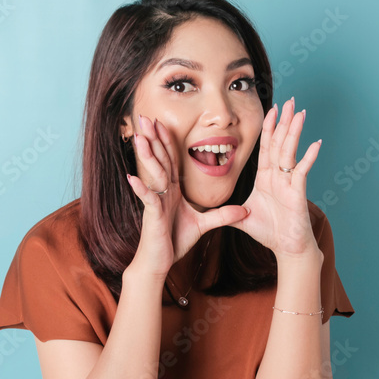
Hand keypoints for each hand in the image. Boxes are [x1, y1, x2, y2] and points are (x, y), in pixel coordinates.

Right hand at [126, 115, 248, 276]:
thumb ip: (222, 216)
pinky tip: (133, 178)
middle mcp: (161, 193)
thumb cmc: (174, 241)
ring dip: (146, 156)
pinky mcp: (151, 217)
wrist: (159, 262)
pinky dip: (141, 190)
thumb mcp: (203, 225)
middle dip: (152, 138)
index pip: (170, 160)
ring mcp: (155, 203)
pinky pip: (148, 200)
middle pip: (158, 160)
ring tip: (140, 138)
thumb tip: (245, 211)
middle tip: (144, 117)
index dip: (167, 141)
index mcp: (171, 191)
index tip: (163, 121)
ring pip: (152, 175)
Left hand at [228, 97, 321, 258]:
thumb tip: (208, 209)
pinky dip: (309, 157)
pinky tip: (315, 143)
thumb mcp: (242, 217)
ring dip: (295, 131)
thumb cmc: (268, 232)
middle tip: (291, 100)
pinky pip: (302, 171)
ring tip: (301, 112)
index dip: (268, 128)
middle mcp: (279, 176)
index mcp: (266, 178)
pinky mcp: (297, 193)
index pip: (266, 147)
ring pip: (291, 151)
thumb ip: (227, 210)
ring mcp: (289, 183)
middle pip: (281, 143)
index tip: (271, 109)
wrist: (285, 249)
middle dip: (285, 121)